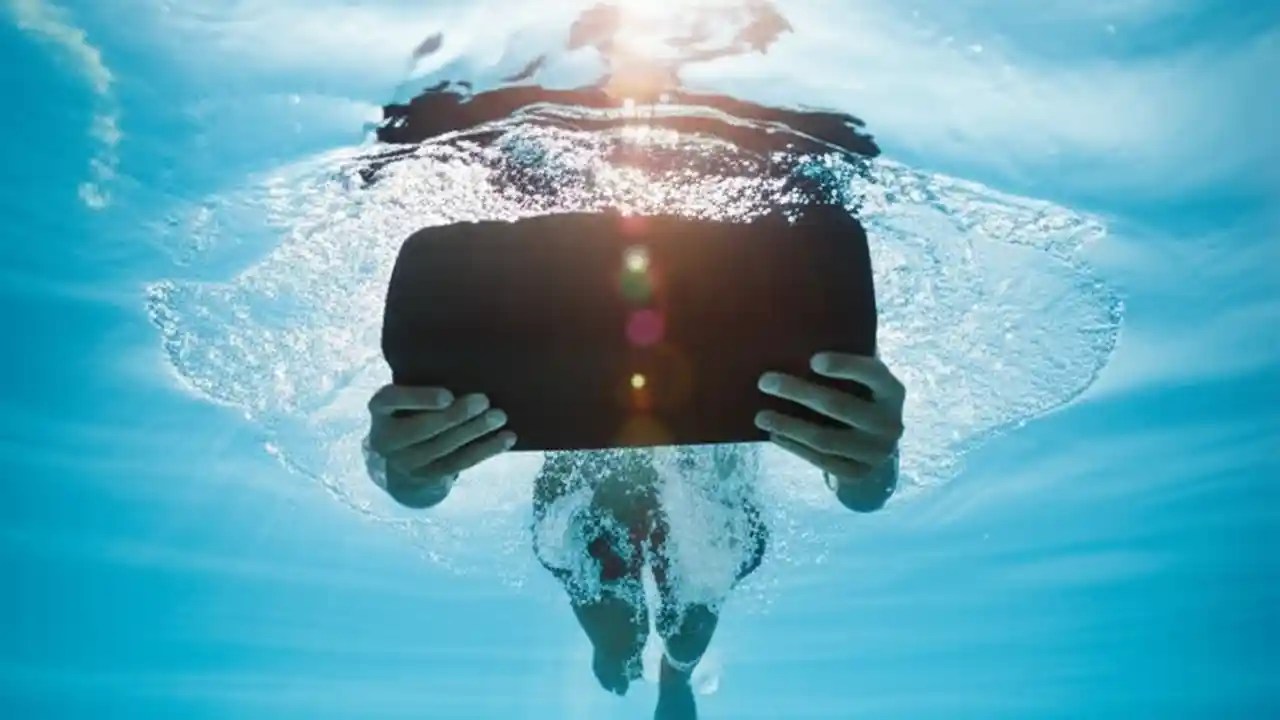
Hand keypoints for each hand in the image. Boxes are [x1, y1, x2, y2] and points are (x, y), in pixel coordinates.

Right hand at [367, 385, 515, 507]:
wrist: (402, 458)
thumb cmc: (414, 408)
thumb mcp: (408, 393)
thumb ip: (424, 376)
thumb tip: (469, 348)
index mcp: (380, 408)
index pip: (393, 400)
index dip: (419, 399)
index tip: (447, 395)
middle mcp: (386, 438)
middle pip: (423, 428)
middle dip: (456, 415)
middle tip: (484, 400)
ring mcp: (406, 463)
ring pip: (445, 448)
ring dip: (476, 431)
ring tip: (500, 416)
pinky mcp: (429, 477)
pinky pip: (460, 463)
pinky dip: (486, 449)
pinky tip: (508, 438)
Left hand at [756, 353, 904, 510]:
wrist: (876, 445)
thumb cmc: (860, 398)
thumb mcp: (863, 381)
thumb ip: (845, 362)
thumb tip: (796, 339)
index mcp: (892, 391)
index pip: (872, 374)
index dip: (844, 366)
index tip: (812, 360)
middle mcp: (889, 422)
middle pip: (838, 406)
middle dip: (797, 392)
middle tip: (764, 381)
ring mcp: (875, 452)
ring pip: (825, 438)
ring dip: (788, 425)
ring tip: (761, 416)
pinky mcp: (858, 473)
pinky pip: (820, 461)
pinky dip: (794, 446)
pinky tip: (775, 434)